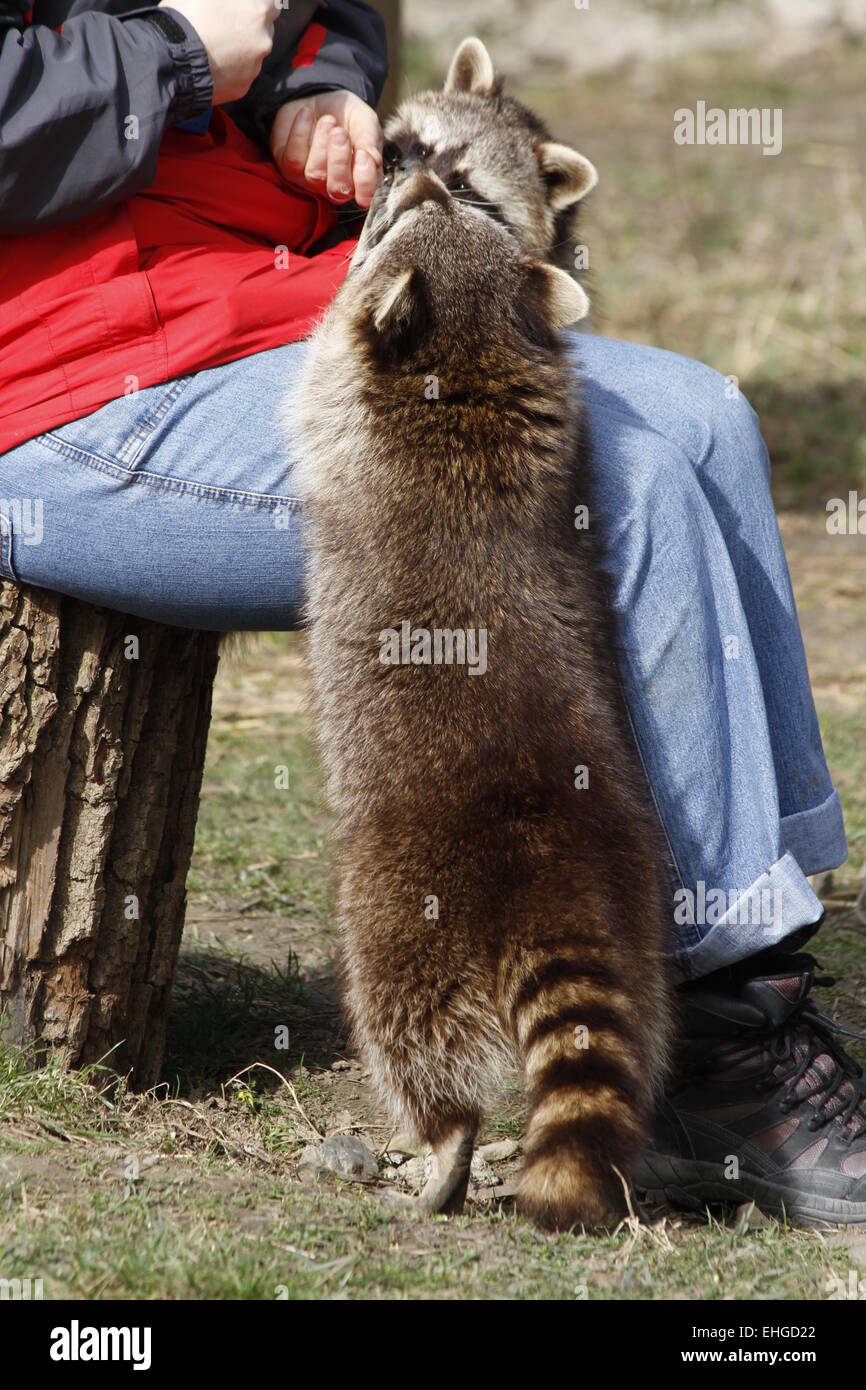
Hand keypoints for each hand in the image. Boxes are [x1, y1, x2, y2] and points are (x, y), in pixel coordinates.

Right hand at [164, 0, 276, 105]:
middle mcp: (263, 41)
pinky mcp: (243, 88)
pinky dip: (231, 69)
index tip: (244, 6)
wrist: (170, 60)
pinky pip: (241, 75)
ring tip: (214, 45)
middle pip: (265, 30)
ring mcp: (255, 67)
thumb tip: (232, 1)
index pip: (273, 2)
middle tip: (225, 23)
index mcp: (258, 11)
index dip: (256, 3)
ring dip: (240, 48)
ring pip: (253, 54)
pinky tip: (212, 63)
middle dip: (250, 26)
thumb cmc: (185, 18)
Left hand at [270, 90, 382, 207]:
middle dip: (339, 160)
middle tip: (340, 132)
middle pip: (337, 189)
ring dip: (321, 143)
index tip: (363, 154)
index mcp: (359, 180)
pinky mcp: (288, 167)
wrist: (321, 96)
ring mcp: (310, 180)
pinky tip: (307, 114)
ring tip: (327, 121)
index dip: (364, 180)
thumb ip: (371, 141)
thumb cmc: (347, 116)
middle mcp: (335, 186)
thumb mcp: (365, 122)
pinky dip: (300, 132)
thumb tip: (373, 160)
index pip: (365, 197)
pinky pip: (293, 158)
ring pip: (315, 174)